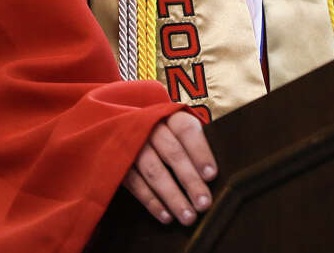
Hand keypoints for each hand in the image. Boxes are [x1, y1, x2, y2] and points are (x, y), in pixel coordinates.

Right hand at [123, 111, 217, 225]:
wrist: (122, 128)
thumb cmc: (163, 134)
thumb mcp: (176, 129)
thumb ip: (195, 144)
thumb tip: (214, 173)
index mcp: (168, 115)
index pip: (186, 130)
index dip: (200, 151)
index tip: (211, 175)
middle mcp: (149, 127)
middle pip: (173, 154)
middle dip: (190, 180)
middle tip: (204, 204)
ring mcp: (132, 145)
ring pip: (154, 172)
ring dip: (172, 197)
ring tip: (188, 217)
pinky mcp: (119, 163)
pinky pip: (136, 184)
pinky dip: (152, 202)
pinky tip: (166, 216)